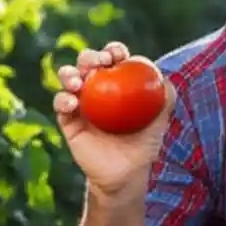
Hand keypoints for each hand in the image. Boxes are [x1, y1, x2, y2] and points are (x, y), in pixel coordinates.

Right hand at [52, 41, 174, 200]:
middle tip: (99, 63)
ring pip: (68, 78)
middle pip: (87, 62)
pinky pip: (60, 104)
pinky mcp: (68, 120)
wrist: (125, 175)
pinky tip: (73, 103)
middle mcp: (97, 89)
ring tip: (78, 82)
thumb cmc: (144, 146)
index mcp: (117, 84)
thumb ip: (165, 99)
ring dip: (70, 73)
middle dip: (90, 56)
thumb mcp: (159, 122)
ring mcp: (80, 103)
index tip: (118, 54)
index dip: (113, 50)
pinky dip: (63, 99)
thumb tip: (165, 78)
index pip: (113, 59)